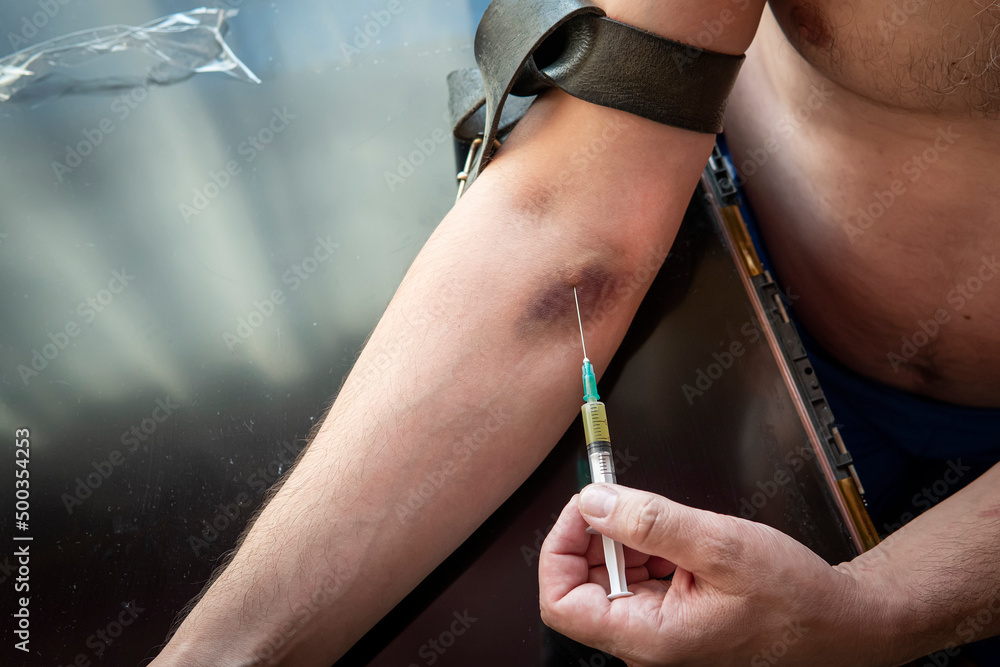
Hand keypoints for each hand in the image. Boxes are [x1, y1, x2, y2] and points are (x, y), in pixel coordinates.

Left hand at [539, 484, 884, 665]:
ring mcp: (656, 634)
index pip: (560, 603)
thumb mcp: (720, 546)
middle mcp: (644, 644)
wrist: (840, 623)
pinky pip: (636, 579)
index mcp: (648, 638)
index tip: (583, 506)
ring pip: (607, 578)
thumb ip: (650, 523)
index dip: (559, 548)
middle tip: (622, 497)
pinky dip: (643, 549)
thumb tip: (591, 502)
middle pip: (580, 586)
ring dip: (621, 539)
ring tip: (663, 522)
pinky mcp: (670, 619)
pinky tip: (675, 539)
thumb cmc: (793, 596)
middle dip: (593, 535)